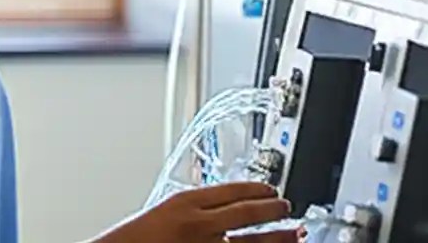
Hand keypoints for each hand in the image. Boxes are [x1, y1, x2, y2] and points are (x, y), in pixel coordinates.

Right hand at [91, 182, 299, 241]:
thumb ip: (190, 209)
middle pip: (249, 214)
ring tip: (294, 233)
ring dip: (279, 237)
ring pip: (253, 242)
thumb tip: (221, 210)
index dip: (258, 190)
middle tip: (288, 207)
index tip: (271, 189)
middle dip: (274, 211)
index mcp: (186, 203)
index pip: (233, 190)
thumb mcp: (162, 213)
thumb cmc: (133, 240)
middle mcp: (200, 225)